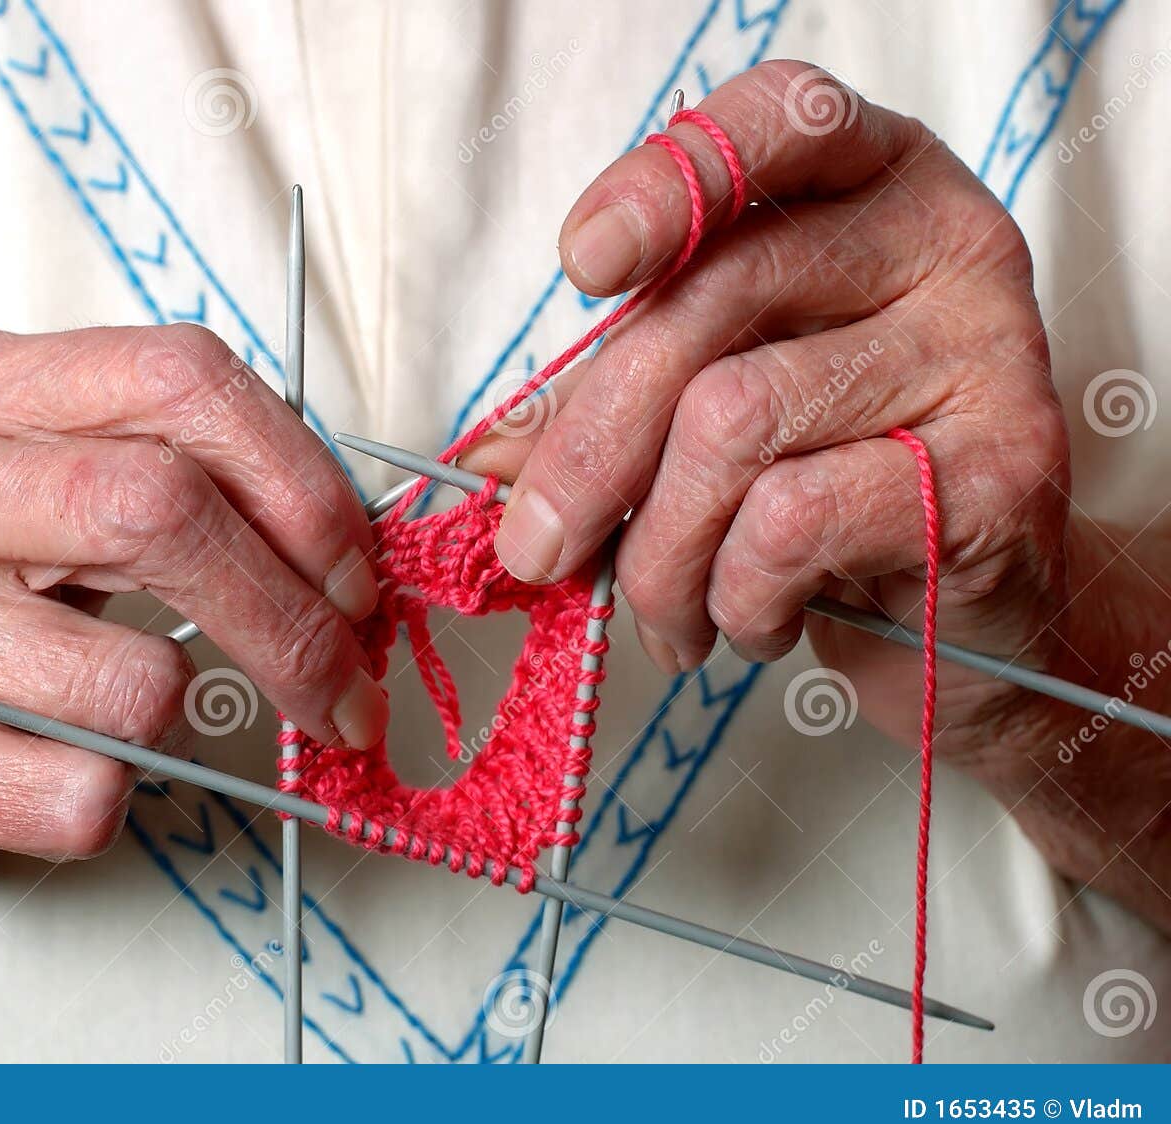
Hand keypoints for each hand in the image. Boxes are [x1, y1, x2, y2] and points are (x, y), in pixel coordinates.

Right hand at [0, 321, 385, 886]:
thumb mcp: (37, 470)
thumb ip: (174, 465)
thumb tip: (350, 545)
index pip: (181, 379)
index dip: (302, 483)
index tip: (355, 572)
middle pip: (163, 511)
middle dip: (294, 618)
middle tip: (342, 684)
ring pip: (137, 680)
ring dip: (180, 715)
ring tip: (119, 703)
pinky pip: (83, 793)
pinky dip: (111, 798)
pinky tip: (53, 764)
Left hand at [466, 60, 1069, 763]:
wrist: (969, 622)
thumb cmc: (828, 496)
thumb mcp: (712, 418)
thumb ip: (615, 400)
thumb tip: (491, 451)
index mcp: (870, 188)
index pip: (772, 127)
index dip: (666, 182)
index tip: (583, 265)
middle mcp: (941, 243)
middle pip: (708, 303)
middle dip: (587, 452)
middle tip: (535, 549)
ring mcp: (987, 346)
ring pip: (731, 423)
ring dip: (659, 554)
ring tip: (664, 615)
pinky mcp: (1005, 466)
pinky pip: (792, 520)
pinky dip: (736, 596)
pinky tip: (754, 624)